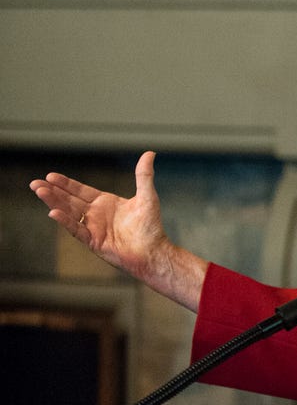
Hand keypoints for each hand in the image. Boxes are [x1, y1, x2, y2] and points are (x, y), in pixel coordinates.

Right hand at [29, 151, 206, 310]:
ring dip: (54, 203)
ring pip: (69, 213)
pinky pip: (76, 229)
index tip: (50, 176)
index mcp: (106, 203)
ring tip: (40, 192)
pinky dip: (66, 221)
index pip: (81, 191)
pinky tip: (54, 212)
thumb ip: (144, 175)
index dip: (66, 184)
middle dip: (52, 192)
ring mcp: (93, 228)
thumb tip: (150, 153)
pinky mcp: (93, 241)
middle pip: (69, 200)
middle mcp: (96, 215)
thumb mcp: (147, 196)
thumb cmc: (151, 226)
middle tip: (35, 183)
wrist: (153, 251)